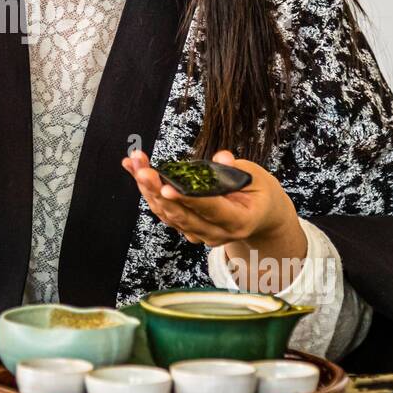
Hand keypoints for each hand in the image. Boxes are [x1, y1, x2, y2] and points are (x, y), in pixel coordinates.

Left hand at [120, 149, 301, 253]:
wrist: (260, 217)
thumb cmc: (258, 193)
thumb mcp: (256, 177)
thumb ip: (236, 170)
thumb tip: (221, 158)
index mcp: (239, 222)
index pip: (211, 209)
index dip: (188, 199)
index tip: (167, 186)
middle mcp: (216, 233)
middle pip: (182, 215)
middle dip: (159, 191)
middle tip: (143, 171)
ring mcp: (199, 234)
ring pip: (167, 213)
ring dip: (147, 187)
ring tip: (135, 162)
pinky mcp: (186, 228)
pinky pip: (163, 210)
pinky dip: (147, 189)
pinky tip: (133, 168)